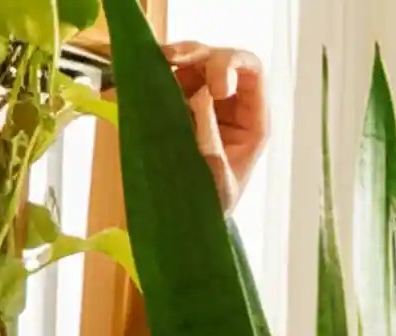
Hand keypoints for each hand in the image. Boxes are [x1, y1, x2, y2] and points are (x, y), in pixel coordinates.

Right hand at [162, 41, 266, 213]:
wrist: (186, 222)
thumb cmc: (211, 207)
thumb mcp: (216, 182)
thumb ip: (209, 141)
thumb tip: (199, 97)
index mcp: (253, 122)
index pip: (252, 73)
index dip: (233, 67)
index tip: (214, 88)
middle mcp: (231, 105)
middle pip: (223, 59)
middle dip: (201, 54)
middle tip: (174, 61)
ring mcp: (203, 101)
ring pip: (194, 60)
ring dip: (175, 56)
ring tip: (158, 61)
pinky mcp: (176, 104)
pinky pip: (169, 76)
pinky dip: (155, 70)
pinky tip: (142, 73)